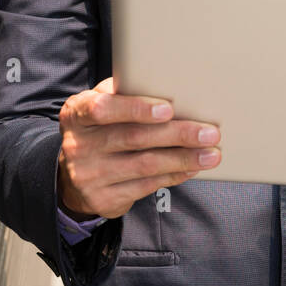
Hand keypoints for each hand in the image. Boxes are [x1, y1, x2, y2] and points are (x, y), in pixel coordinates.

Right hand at [57, 77, 220, 218]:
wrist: (74, 178)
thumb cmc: (99, 129)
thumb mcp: (100, 106)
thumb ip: (123, 94)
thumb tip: (172, 86)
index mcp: (76, 114)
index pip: (103, 108)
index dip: (136, 108)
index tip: (168, 108)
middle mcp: (79, 145)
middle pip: (134, 138)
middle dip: (177, 134)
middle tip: (209, 132)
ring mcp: (89, 175)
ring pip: (145, 165)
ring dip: (184, 159)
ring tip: (211, 154)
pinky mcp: (103, 199)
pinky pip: (147, 186)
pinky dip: (174, 175)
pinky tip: (192, 168)